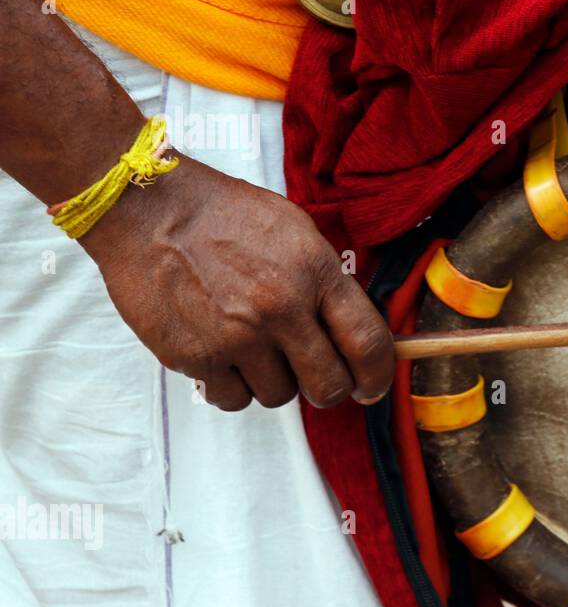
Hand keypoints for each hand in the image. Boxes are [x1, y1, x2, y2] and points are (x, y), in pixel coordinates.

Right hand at [80, 158, 392, 410]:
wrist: (149, 208)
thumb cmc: (225, 215)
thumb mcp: (296, 232)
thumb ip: (327, 283)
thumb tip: (352, 332)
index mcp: (314, 273)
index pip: (368, 343)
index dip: (378, 375)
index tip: (371, 386)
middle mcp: (280, 308)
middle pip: (329, 385)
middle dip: (329, 389)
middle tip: (315, 376)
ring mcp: (236, 336)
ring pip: (279, 396)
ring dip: (274, 382)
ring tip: (256, 349)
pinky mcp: (194, 357)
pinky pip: (231, 398)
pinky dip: (232, 387)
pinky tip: (225, 357)